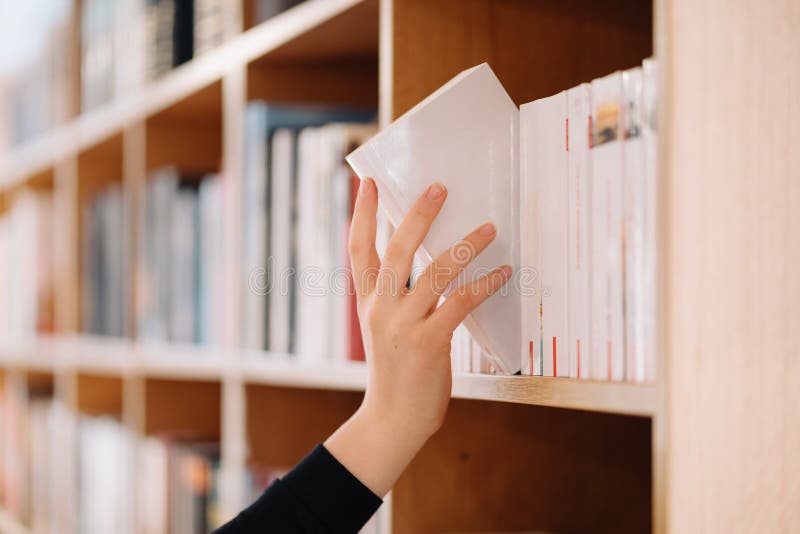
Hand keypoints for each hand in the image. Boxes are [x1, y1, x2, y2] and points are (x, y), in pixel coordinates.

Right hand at [325, 178, 510, 496]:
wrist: (391, 420)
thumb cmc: (395, 372)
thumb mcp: (384, 329)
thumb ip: (398, 297)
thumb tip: (430, 261)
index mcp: (367, 301)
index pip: (357, 248)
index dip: (362, 213)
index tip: (368, 181)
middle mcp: (380, 308)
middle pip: (397, 250)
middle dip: (418, 215)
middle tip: (439, 188)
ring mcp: (403, 326)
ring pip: (434, 272)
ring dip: (465, 246)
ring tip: (489, 227)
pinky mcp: (429, 344)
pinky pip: (460, 303)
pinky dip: (484, 284)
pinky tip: (503, 272)